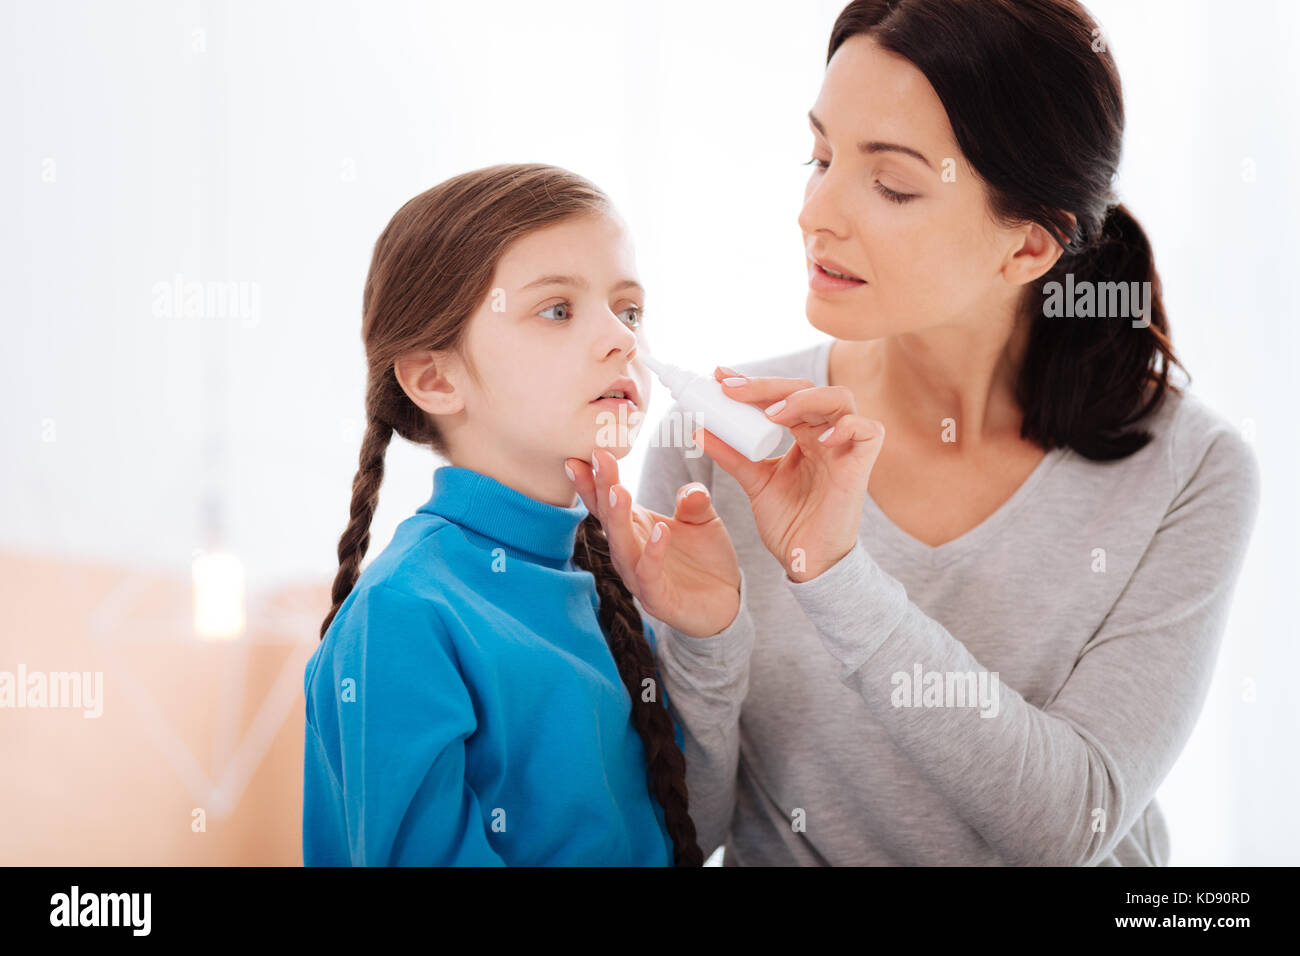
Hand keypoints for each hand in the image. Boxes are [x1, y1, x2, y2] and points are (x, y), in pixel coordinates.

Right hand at [565, 448, 740, 638]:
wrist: (725, 601)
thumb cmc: (705, 559)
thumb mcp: (704, 520)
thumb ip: (695, 502)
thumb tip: (691, 490)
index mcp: (635, 528)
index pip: (608, 502)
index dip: (595, 479)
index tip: (588, 451)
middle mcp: (631, 552)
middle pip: (609, 518)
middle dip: (601, 488)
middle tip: (599, 458)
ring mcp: (641, 577)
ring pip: (622, 547)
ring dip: (618, 519)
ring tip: (619, 491)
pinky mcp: (659, 599)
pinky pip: (650, 575)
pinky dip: (653, 553)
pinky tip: (659, 530)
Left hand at [698, 367, 884, 581]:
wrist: (806, 560)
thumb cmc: (788, 521)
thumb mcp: (753, 481)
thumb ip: (731, 454)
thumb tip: (697, 429)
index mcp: (803, 432)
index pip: (783, 394)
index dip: (754, 383)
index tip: (720, 378)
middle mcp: (826, 433)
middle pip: (806, 388)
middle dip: (768, 385)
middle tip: (732, 390)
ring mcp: (846, 447)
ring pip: (839, 398)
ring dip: (803, 399)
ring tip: (772, 415)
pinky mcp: (862, 466)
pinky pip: (868, 431)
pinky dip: (846, 427)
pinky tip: (819, 439)